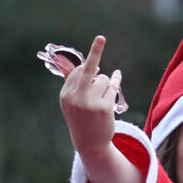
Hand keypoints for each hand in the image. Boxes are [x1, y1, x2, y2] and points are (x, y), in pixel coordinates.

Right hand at [59, 34, 122, 157]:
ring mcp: (90, 103)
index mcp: (65, 95)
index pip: (77, 72)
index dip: (88, 68)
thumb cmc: (81, 120)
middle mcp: (76, 98)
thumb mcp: (73, 103)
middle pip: (88, 70)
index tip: (96, 47)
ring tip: (102, 100)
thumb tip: (87, 64)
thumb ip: (77, 84)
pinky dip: (116, 84)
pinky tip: (117, 84)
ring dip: (106, 85)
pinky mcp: (104, 108)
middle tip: (101, 38)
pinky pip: (114, 88)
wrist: (89, 145)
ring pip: (104, 79)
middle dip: (95, 52)